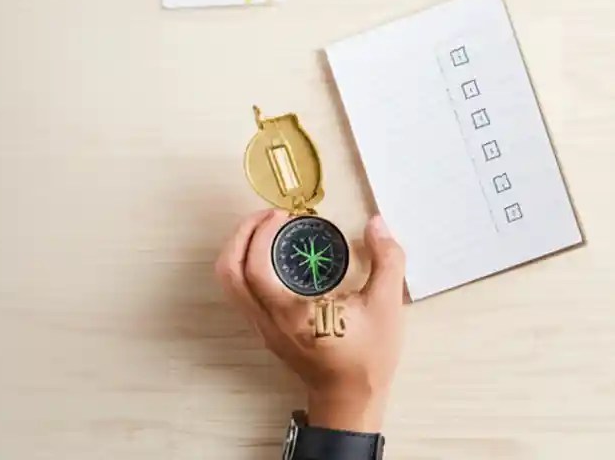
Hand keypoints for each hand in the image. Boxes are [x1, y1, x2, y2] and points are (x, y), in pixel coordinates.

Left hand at [215, 210, 407, 432]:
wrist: (351, 400)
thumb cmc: (367, 359)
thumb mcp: (386, 305)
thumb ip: (386, 260)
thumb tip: (377, 225)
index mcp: (289, 313)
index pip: (254, 267)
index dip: (260, 234)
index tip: (282, 215)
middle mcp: (267, 320)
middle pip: (227, 273)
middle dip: (241, 236)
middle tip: (267, 217)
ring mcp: (265, 328)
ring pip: (231, 284)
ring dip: (242, 250)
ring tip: (269, 232)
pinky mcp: (269, 330)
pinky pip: (244, 293)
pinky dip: (250, 266)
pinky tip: (278, 257)